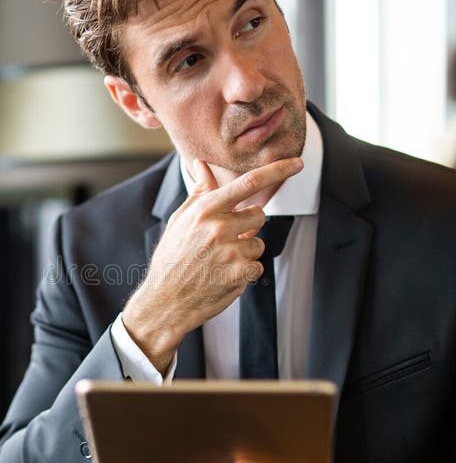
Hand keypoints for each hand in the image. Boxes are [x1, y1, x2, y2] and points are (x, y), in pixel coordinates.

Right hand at [122, 156, 302, 372]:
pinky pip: (257, 265)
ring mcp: (231, 252)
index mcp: (205, 210)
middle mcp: (219, 228)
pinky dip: (245, 272)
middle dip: (248, 226)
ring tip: (220, 261)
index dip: (277, 170)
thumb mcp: (180, 220)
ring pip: (258, 243)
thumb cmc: (172, 257)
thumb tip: (201, 165)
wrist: (165, 299)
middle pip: (258, 215)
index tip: (298, 163)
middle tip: (225, 239)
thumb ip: (199, 192)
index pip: (248, 183)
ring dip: (245, 251)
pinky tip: (223, 275)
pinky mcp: (240, 274)